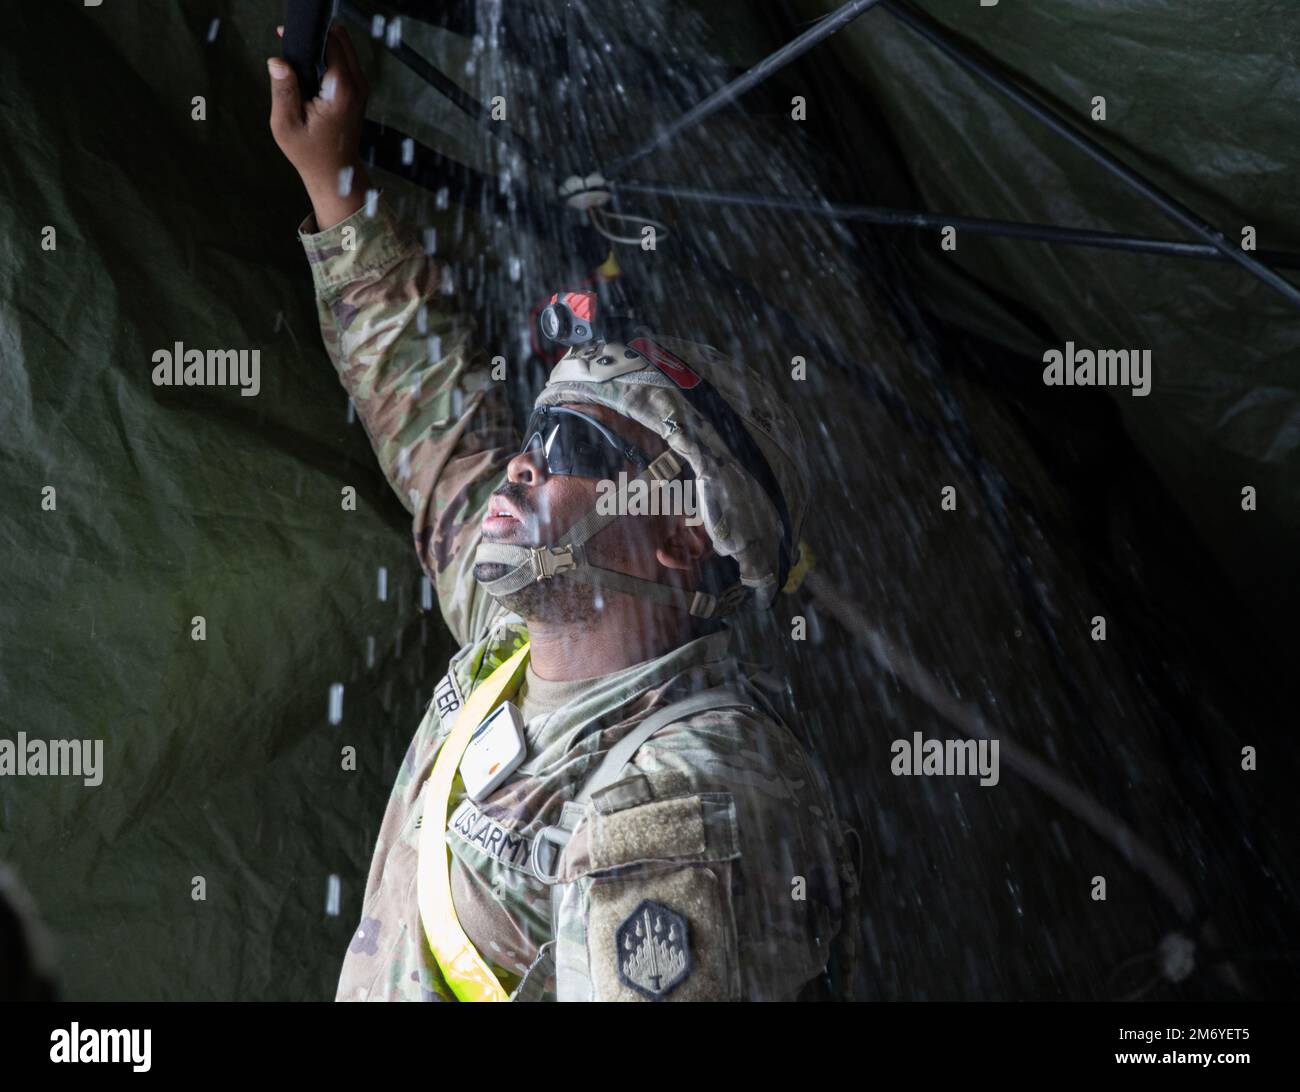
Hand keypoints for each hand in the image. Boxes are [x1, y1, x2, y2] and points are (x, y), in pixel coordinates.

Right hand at [268, 24, 373, 228]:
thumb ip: (283, 90)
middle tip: (291, 49)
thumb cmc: (309, 153)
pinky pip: (344, 60)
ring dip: (320, 46)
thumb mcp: (287, 125)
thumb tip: (277, 60)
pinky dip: (326, 58)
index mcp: (341, 91)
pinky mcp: (358, 90)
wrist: (336, 173)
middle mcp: (357, 85)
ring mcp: (361, 87)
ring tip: (297, 63)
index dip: (306, 35)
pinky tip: (308, 72)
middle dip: (314, 37)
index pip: (330, 42)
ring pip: (343, 47)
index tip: (285, 37)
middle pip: (340, 38)